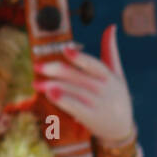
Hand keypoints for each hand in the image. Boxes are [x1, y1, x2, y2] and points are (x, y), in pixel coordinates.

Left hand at [34, 25, 134, 143]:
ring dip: (51, 85)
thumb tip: (111, 26)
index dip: (80, 57)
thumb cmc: (116, 98)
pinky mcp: (91, 117)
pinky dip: (62, 100)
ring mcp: (97, 104)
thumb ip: (111, 51)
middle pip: (76, 77)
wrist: (121, 130)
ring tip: (35, 83)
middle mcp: (103, 89)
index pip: (93, 64)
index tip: (65, 49)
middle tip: (36, 66)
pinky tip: (49, 94)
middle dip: (54, 70)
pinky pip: (74, 107)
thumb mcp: (117, 74)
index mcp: (108, 76)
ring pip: (72, 91)